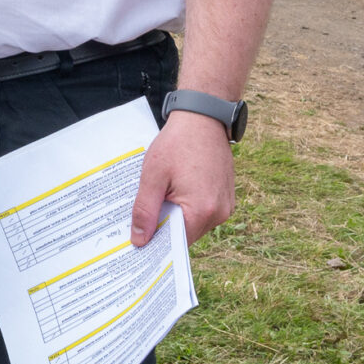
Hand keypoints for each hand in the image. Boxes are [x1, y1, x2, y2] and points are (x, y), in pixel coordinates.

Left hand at [130, 110, 234, 246]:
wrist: (203, 119)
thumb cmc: (177, 144)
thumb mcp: (153, 176)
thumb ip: (145, 210)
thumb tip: (140, 240)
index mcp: (202, 210)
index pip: (174, 242)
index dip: (155, 243)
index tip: (136, 244)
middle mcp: (219, 214)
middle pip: (185, 235)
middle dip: (163, 229)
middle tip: (139, 222)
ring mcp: (226, 206)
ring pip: (193, 224)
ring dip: (175, 217)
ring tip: (156, 202)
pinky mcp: (226, 198)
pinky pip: (203, 212)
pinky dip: (187, 208)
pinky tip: (172, 194)